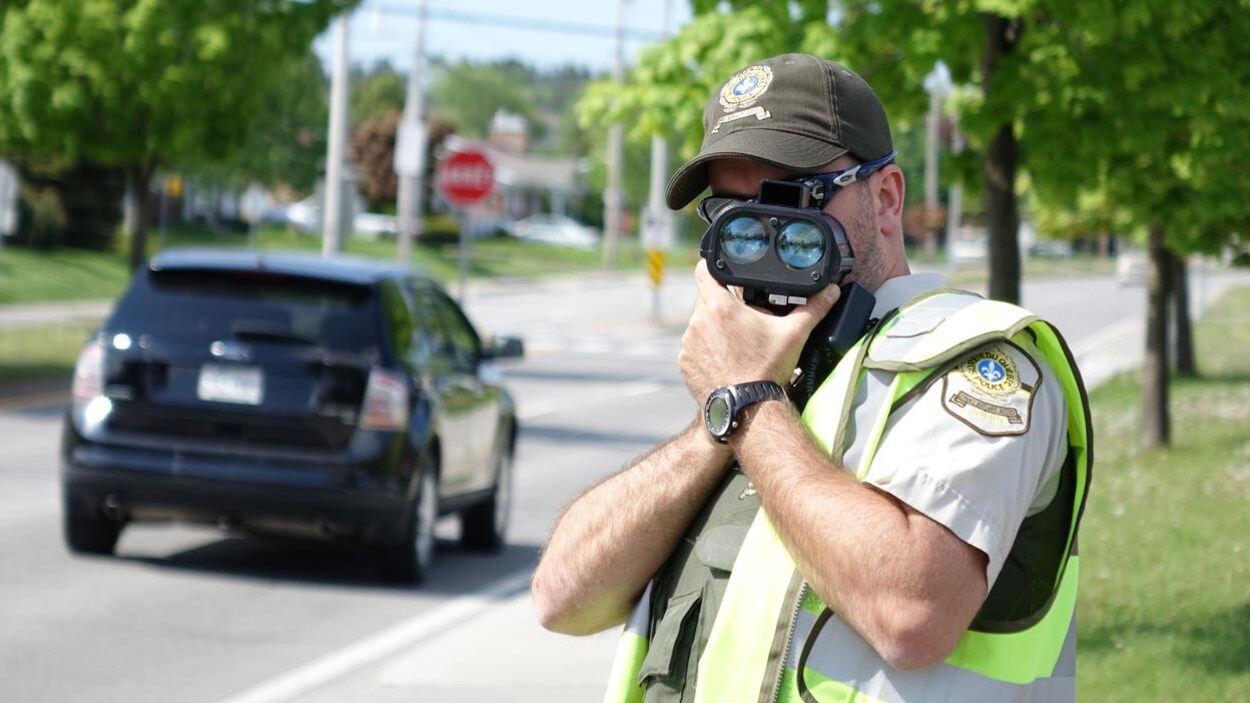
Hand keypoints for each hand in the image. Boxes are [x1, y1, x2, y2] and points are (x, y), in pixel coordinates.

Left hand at [678, 259, 841, 402]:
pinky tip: (726, 361)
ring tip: (738, 345)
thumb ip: (813, 308)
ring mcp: (687, 344)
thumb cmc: (767, 371)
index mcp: (720, 307)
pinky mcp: (684, 363)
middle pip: (707, 300)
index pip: (704, 270)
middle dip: (724, 306)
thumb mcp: (794, 335)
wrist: (747, 411)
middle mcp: (697, 322)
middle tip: (745, 319)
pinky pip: (694, 348)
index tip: (724, 271)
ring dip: (715, 329)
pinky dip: (707, 351)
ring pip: (700, 325)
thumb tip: (831, 291)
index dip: (714, 267)